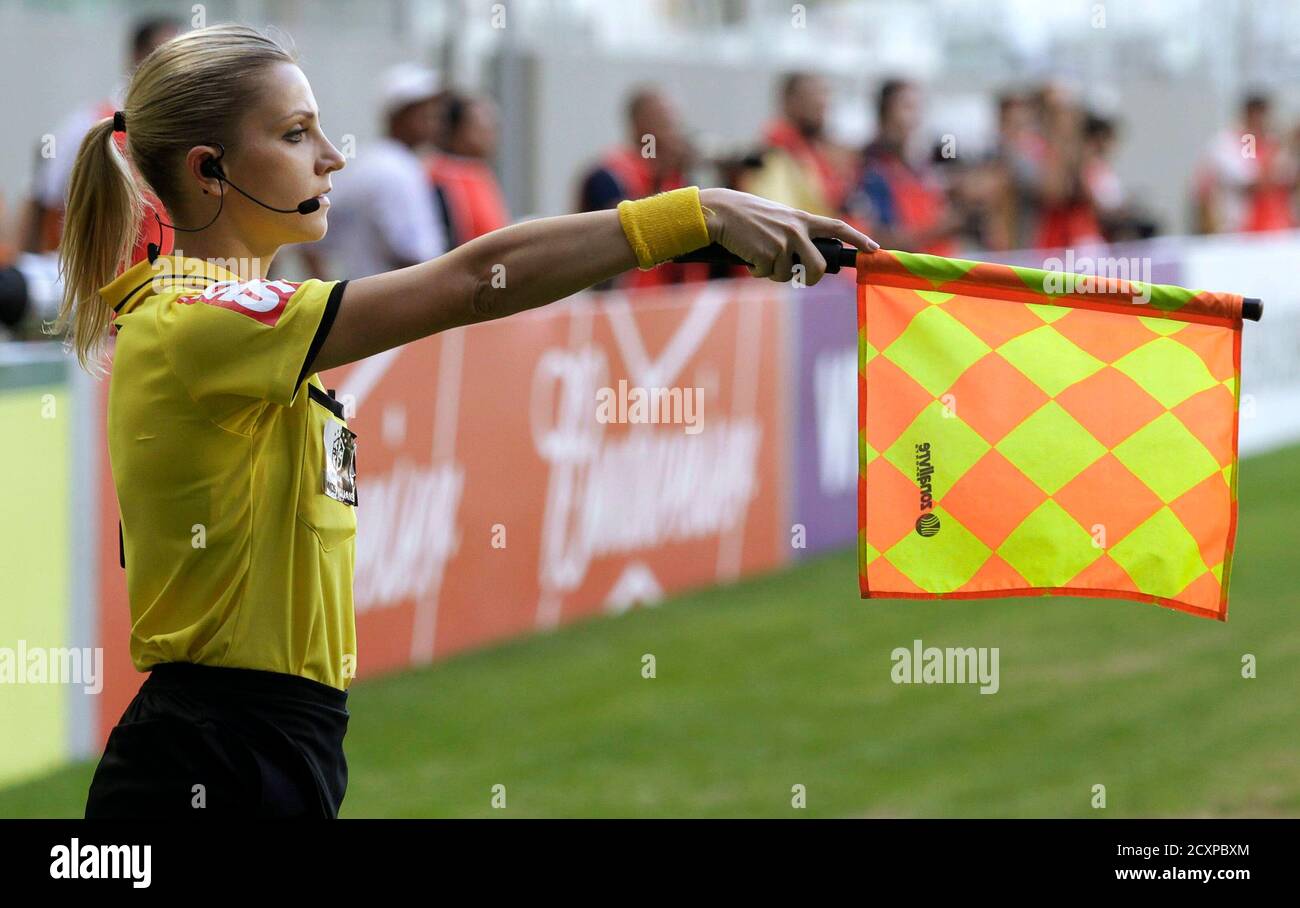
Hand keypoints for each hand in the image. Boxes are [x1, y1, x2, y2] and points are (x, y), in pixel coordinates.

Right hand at [700, 187, 878, 284]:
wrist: (721, 213)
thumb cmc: (745, 216)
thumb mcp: (777, 217)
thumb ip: (795, 232)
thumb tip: (804, 262)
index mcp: (801, 218)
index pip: (837, 227)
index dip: (857, 238)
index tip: (873, 248)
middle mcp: (796, 230)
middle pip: (817, 266)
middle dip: (810, 279)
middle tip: (800, 279)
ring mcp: (783, 243)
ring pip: (786, 274)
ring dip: (771, 271)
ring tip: (758, 254)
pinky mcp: (767, 254)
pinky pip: (766, 274)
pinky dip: (756, 269)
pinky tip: (747, 253)